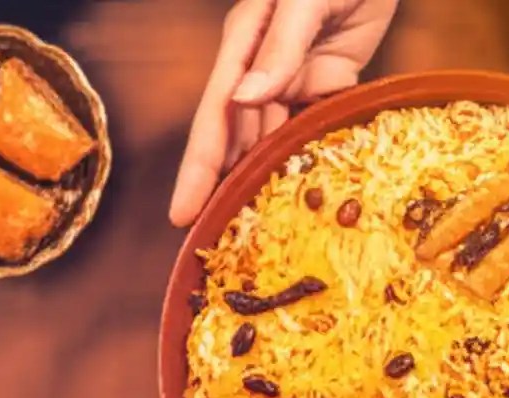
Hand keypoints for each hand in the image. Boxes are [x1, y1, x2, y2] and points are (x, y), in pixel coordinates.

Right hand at [170, 0, 399, 225]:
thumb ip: (279, 49)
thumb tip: (243, 99)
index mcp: (243, 44)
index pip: (214, 116)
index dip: (198, 168)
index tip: (182, 214)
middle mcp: (261, 65)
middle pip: (237, 137)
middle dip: (225, 187)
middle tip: (218, 242)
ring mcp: (293, 75)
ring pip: (274, 138)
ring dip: (266, 179)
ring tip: (259, 230)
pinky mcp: (327, 79)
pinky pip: (313, 126)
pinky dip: (309, 156)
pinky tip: (307, 193)